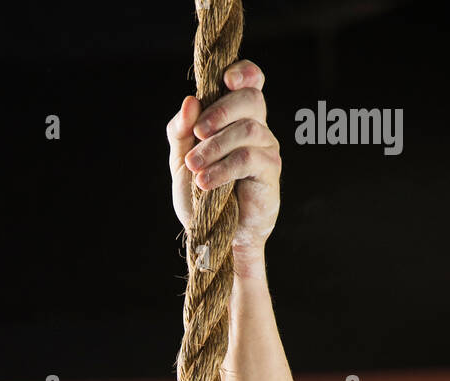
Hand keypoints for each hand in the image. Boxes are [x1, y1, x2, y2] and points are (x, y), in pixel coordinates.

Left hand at [166, 59, 280, 273]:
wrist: (215, 238)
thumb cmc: (201, 198)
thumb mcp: (181, 162)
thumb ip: (180, 132)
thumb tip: (190, 101)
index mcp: (236, 118)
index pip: (251, 81)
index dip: (243, 72)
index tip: (225, 80)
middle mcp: (256, 127)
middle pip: (251, 98)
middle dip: (220, 111)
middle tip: (197, 134)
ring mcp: (266, 148)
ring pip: (247, 129)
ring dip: (215, 146)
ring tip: (194, 168)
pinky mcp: (269, 172)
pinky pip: (247, 159)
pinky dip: (222, 168)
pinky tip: (204, 183)